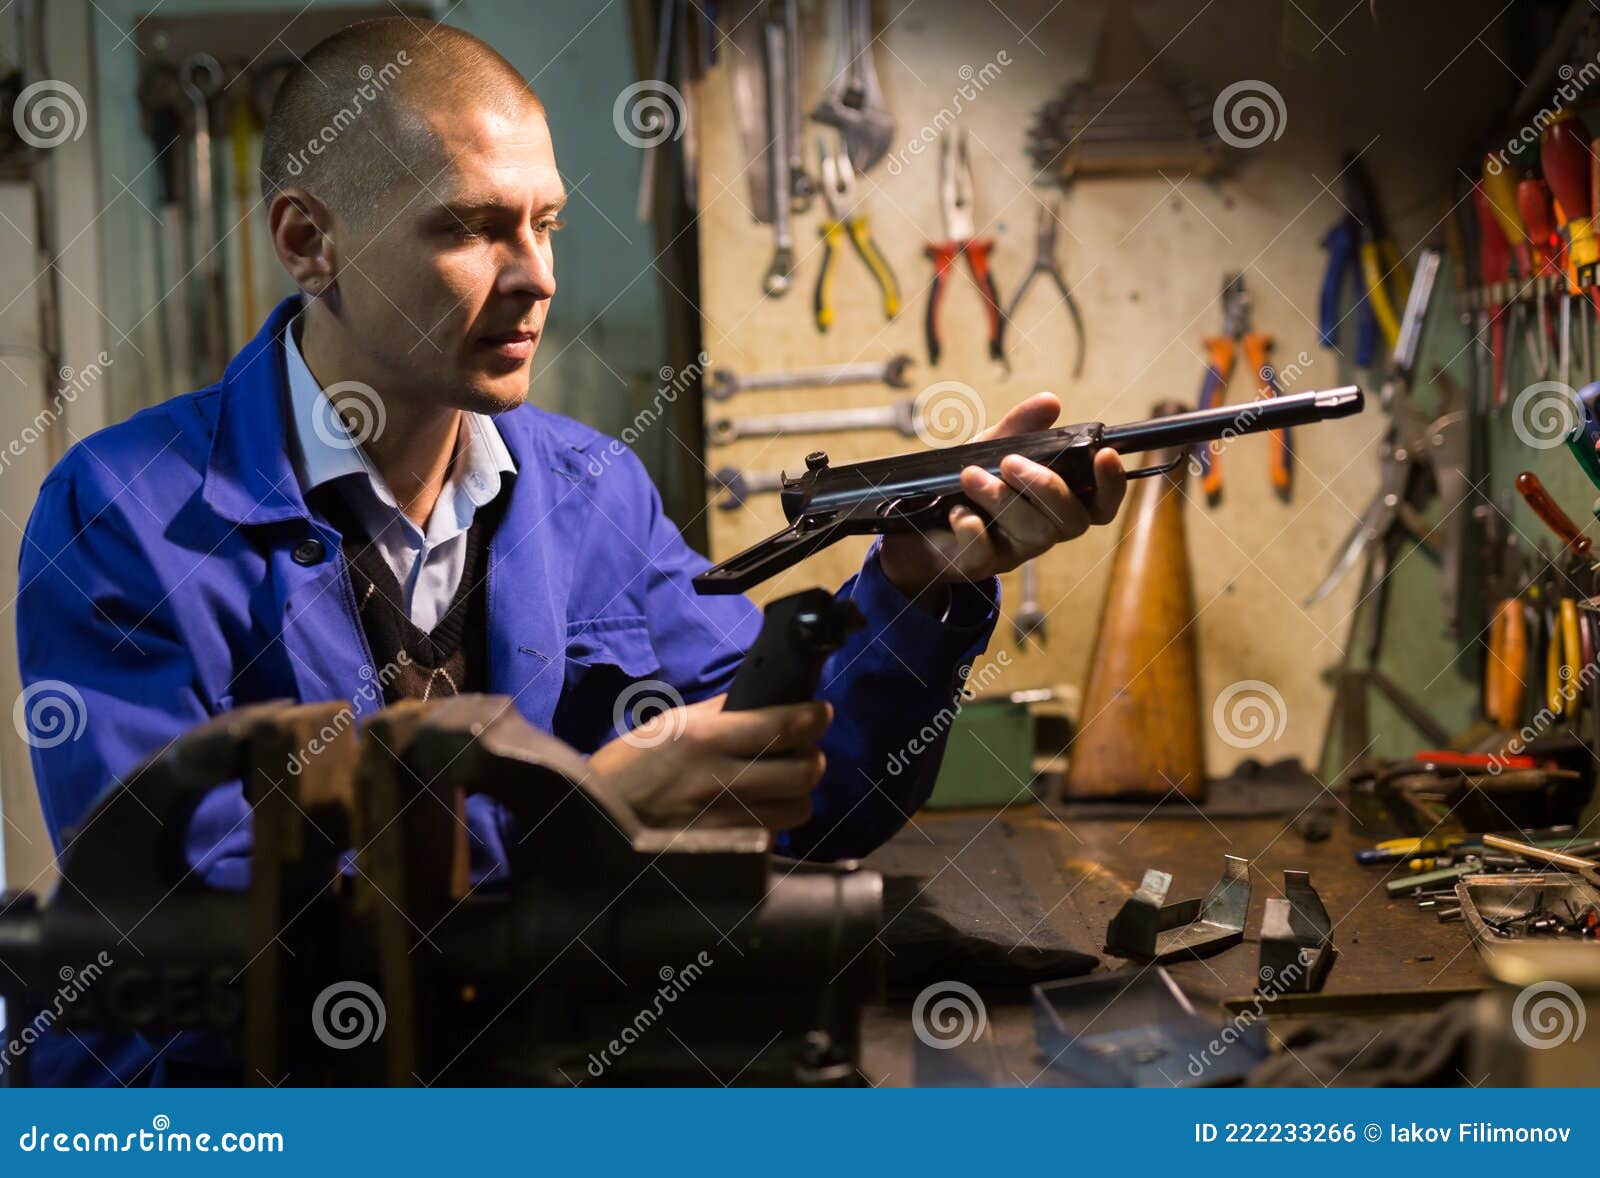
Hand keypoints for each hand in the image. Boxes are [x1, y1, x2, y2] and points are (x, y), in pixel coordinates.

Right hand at [587, 695, 830, 830]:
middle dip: (813, 757)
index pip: (783, 726)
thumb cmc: (630, 768)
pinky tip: (756, 810)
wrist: (596, 822)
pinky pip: (773, 835)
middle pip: (803, 772)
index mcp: (703, 740)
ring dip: (798, 793)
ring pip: (797, 809)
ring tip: (783, 784)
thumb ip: (721, 713)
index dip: (814, 717)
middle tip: (805, 750)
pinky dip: (773, 821)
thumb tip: (766, 698)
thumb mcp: (670, 726)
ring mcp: (722, 822)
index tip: (821, 713)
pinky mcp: (724, 852)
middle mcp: (717, 781)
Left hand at [879, 392, 1127, 598]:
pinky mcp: (978, 566)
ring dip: (1001, 499)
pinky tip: (957, 510)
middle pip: (1071, 521)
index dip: (1111, 485)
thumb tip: (1050, 402)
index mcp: (1056, 502)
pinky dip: (972, 528)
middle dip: (1045, 486)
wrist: (915, 521)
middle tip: (1009, 461)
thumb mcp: (991, 448)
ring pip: (1031, 534)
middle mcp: (1043, 530)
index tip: (1104, 454)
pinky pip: (985, 553)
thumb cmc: (967, 484)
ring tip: (970, 475)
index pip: (1101, 505)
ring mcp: (1013, 552)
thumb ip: (1020, 429)